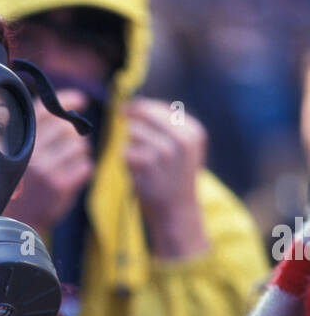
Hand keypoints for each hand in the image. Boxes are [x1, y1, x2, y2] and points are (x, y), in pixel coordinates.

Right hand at [4, 89, 93, 235]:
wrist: (12, 222)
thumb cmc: (18, 185)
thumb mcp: (16, 154)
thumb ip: (34, 130)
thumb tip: (67, 104)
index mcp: (16, 139)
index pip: (46, 110)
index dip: (67, 100)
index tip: (81, 100)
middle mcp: (29, 151)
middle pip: (67, 128)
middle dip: (74, 136)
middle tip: (71, 147)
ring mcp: (44, 168)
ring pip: (80, 147)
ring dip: (80, 154)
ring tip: (68, 165)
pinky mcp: (58, 186)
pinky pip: (85, 167)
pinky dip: (84, 170)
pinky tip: (72, 177)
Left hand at [123, 98, 208, 257]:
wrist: (176, 211)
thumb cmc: (174, 177)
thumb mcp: (181, 148)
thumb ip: (163, 125)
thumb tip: (134, 104)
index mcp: (193, 131)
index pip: (160, 107)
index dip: (140, 106)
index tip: (127, 109)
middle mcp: (182, 139)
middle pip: (144, 114)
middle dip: (131, 117)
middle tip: (121, 118)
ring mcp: (165, 151)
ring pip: (133, 133)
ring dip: (131, 145)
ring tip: (143, 162)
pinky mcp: (148, 165)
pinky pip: (126, 152)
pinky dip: (127, 162)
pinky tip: (139, 173)